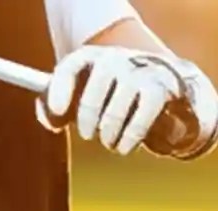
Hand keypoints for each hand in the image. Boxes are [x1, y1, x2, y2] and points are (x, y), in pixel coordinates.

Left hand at [41, 45, 185, 155]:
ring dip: (110, 129)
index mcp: (93, 58)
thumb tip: (53, 121)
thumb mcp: (80, 98)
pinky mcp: (164, 86)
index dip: (60, 88)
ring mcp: (142, 69)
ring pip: (119, 102)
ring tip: (109, 142)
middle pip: (97, 83)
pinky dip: (132, 133)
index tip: (58, 113)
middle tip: (88, 135)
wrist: (162, 85)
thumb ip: (54, 109)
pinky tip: (125, 146)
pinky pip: (146, 110)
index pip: (72, 64)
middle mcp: (118, 58)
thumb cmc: (110, 96)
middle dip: (89, 115)